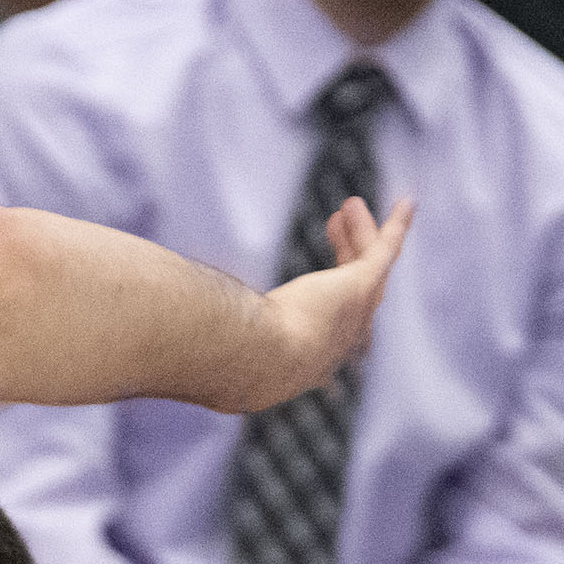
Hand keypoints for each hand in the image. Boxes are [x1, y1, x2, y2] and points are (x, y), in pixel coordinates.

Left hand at [215, 197, 416, 416]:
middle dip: (345, 253)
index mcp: (311, 356)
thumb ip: (201, 328)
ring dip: (360, 236)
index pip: (326, 317)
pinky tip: (406, 203)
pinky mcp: (362, 286)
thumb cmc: (231, 355)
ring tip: (349, 204)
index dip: (326, 286)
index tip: (318, 272)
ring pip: (366, 266)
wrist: (259, 360)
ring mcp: (356, 313)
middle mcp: (341, 340)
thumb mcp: (215, 341)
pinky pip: (386, 250)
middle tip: (334, 221)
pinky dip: (396, 226)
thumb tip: (158, 321)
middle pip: (350, 287)